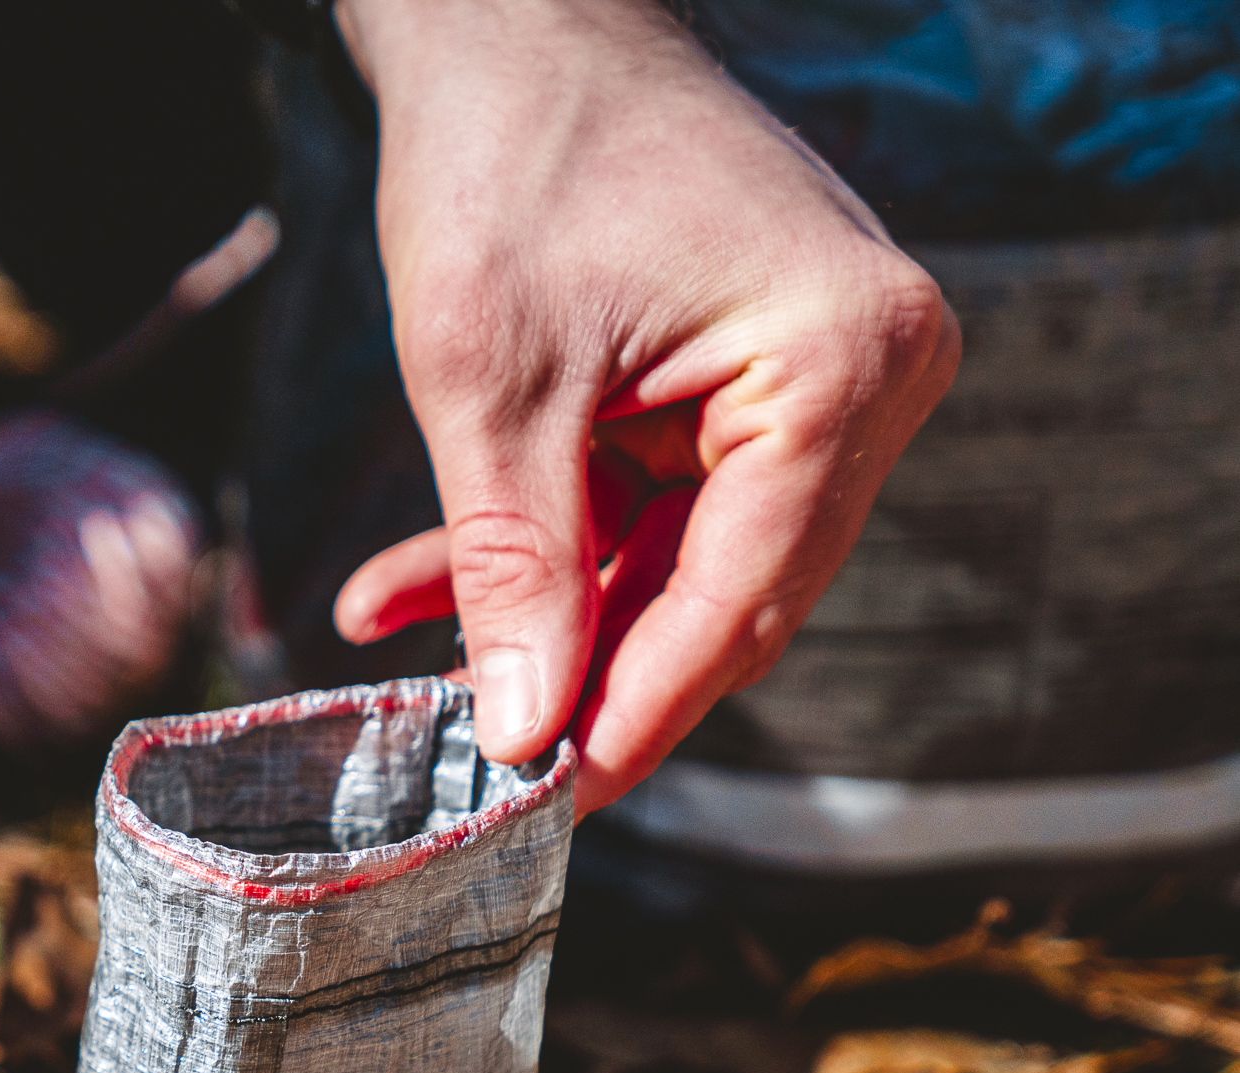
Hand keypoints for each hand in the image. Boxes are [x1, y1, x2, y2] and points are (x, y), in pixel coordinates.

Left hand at [328, 0, 959, 808]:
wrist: (505, 24)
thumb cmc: (509, 163)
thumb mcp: (488, 389)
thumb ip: (514, 567)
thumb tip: (522, 732)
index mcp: (840, 365)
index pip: (742, 596)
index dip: (636, 713)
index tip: (545, 803)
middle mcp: (865, 375)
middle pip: (721, 592)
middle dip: (582, 674)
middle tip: (480, 766)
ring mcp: (812, 377)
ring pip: (669, 561)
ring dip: (533, 611)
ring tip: (400, 655)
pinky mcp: (743, 378)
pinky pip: (644, 503)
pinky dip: (534, 546)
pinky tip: (401, 592)